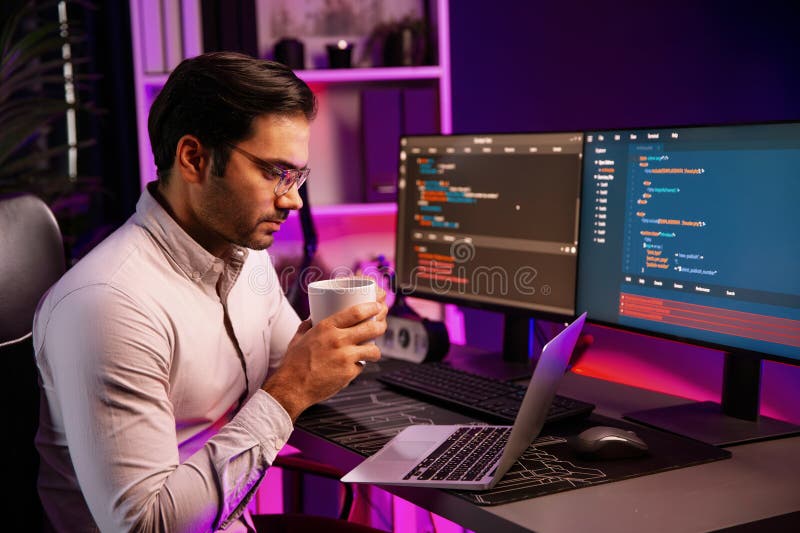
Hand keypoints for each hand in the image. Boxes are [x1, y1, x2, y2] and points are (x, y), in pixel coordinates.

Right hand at [263, 293, 387, 420]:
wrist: (291, 388)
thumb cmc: (294, 363)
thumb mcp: (299, 337)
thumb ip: (308, 325)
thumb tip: (312, 317)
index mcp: (326, 327)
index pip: (356, 312)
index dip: (371, 307)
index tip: (377, 307)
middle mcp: (338, 340)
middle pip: (370, 328)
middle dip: (380, 325)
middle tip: (381, 325)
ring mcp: (345, 357)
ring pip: (373, 349)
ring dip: (376, 349)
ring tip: (373, 351)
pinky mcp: (348, 373)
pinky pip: (361, 366)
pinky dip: (360, 365)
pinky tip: (355, 366)